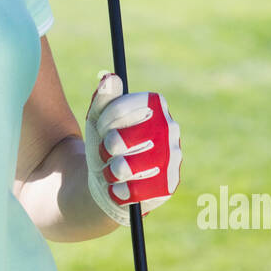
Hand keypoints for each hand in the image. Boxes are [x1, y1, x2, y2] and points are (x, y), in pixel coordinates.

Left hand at [85, 72, 181, 225]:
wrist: (109, 181)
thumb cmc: (106, 144)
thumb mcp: (98, 119)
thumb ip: (103, 97)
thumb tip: (110, 78)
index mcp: (156, 105)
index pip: (122, 107)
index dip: (105, 120)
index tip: (102, 128)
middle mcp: (170, 129)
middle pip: (124, 137)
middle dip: (108, 146)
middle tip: (107, 150)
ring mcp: (172, 159)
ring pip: (128, 166)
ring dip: (111, 171)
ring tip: (112, 171)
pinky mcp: (168, 186)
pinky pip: (136, 190)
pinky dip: (119, 191)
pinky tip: (118, 189)